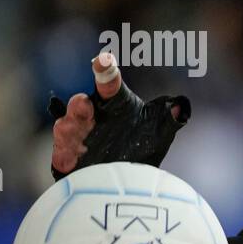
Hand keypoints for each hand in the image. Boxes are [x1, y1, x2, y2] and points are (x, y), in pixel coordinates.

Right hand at [49, 52, 190, 179]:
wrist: (129, 183)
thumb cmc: (142, 150)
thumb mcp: (160, 132)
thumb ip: (169, 118)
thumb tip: (181, 107)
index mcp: (114, 105)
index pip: (109, 85)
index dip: (106, 72)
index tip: (104, 60)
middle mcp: (92, 117)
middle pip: (81, 106)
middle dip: (80, 104)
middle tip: (84, 103)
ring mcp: (78, 136)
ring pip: (68, 126)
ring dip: (69, 126)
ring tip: (73, 129)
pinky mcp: (67, 157)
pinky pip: (62, 151)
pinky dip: (65, 150)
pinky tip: (71, 151)